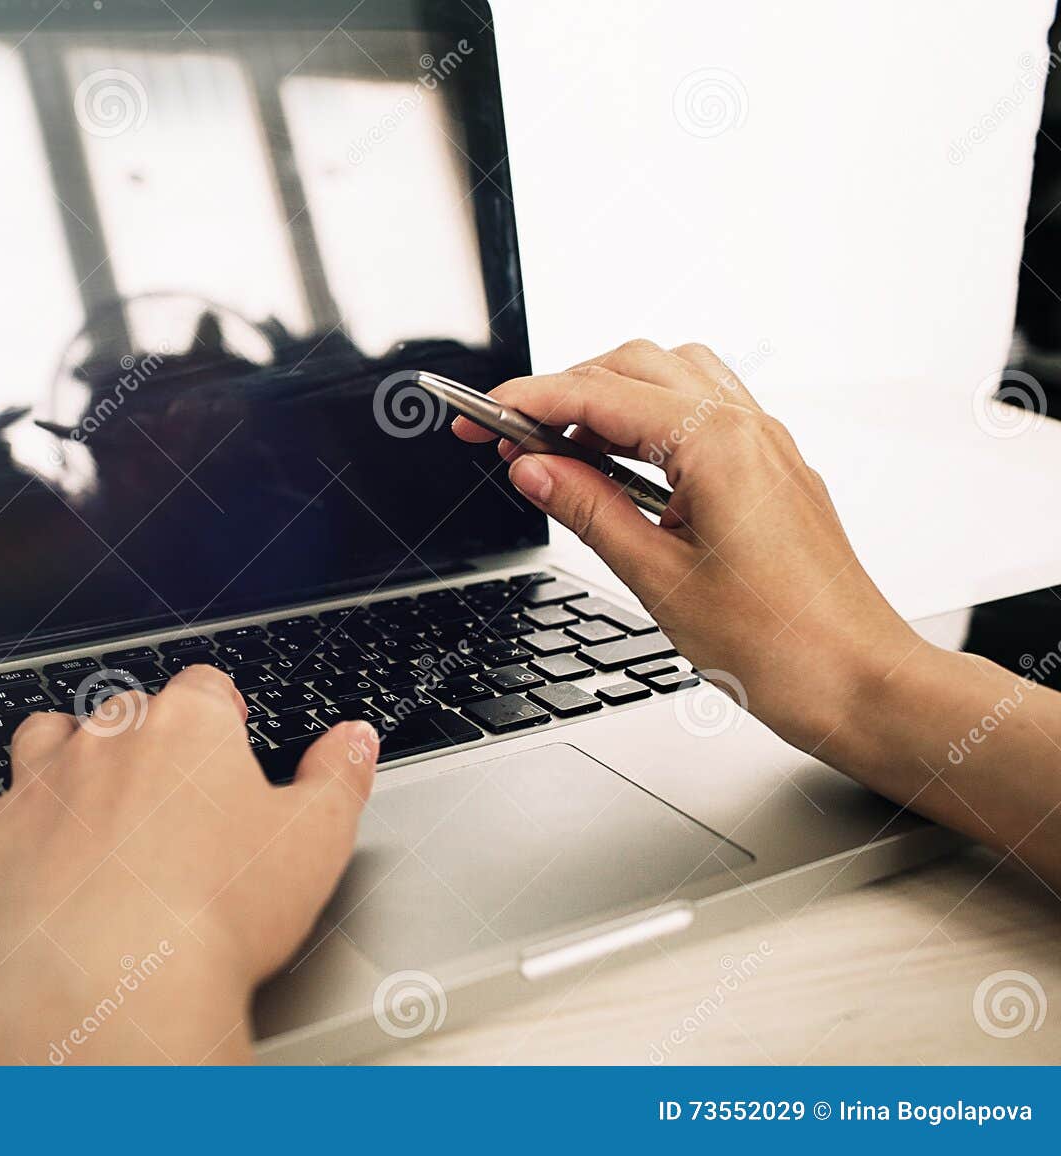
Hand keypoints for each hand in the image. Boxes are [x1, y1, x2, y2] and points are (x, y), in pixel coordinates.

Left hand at [0, 664, 377, 1063]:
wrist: (113, 988)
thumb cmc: (213, 921)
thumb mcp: (314, 846)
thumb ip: (337, 781)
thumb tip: (352, 741)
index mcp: (187, 730)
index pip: (205, 689)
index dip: (220, 713)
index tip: (228, 736)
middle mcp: (105, 742)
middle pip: (125, 714)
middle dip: (144, 741)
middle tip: (167, 791)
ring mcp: (37, 788)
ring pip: (43, 737)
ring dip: (59, 750)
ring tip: (77, 779)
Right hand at [453, 339, 920, 752]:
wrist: (860, 684)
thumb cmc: (782, 646)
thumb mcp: (657, 579)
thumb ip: (587, 510)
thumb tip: (532, 468)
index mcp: (718, 445)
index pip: (600, 395)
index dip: (528, 400)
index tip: (479, 415)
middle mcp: (748, 430)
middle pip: (634, 365)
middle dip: (562, 390)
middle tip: (506, 435)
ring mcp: (764, 446)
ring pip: (671, 378)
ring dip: (607, 398)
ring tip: (559, 452)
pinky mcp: (769, 471)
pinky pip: (701, 413)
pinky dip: (647, 422)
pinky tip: (617, 469)